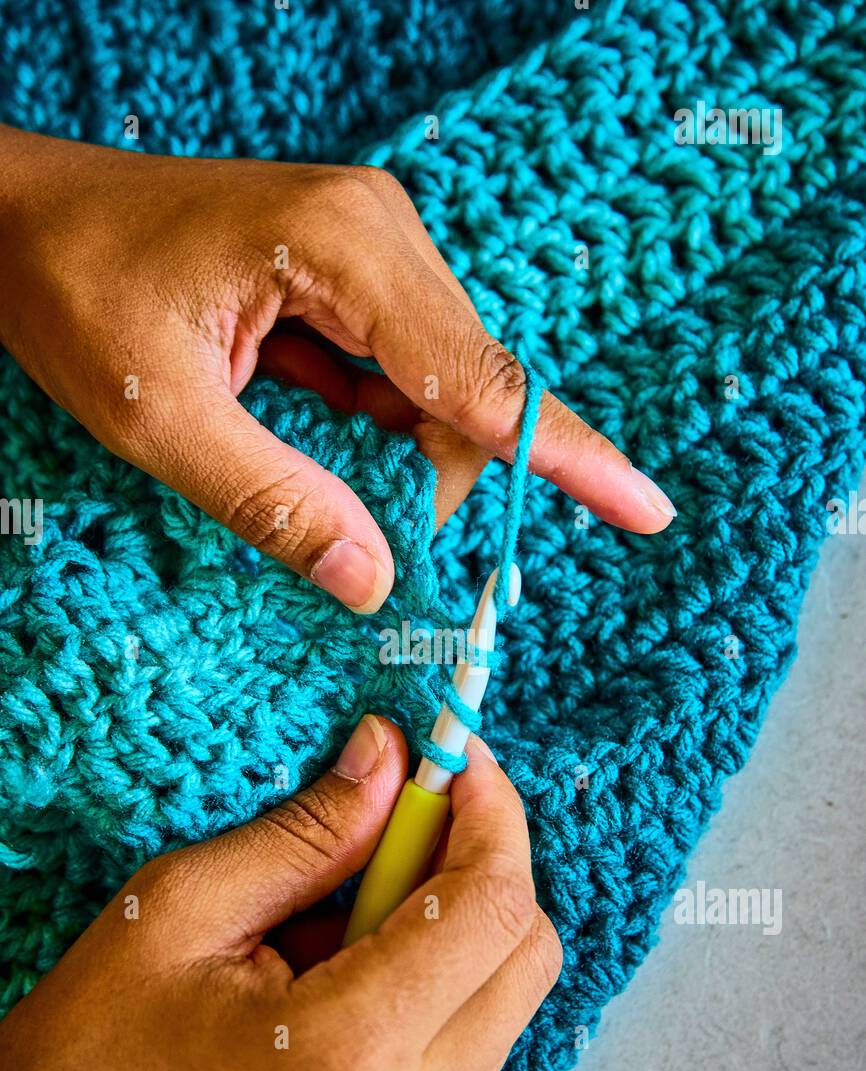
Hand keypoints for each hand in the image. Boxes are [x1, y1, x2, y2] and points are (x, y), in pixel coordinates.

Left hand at [0, 126, 675, 612]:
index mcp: (348, 250)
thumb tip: (374, 582)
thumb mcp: (161, 417)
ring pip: (438, 391)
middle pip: (468, 392)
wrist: (19, 214)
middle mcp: (379, 237)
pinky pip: (399, 375)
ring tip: (297, 472)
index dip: (567, 456)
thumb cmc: (74, 288)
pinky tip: (313, 445)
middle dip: (434, 483)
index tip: (646, 509)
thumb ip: (273, 500)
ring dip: (399, 462)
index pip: (486, 380)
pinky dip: (376, 434)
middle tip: (363, 546)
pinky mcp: (349, 278)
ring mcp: (368, 253)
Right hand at [0, 720, 560, 1070]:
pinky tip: (343, 977)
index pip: (491, 912)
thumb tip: (393, 757)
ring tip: (348, 912)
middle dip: (486, 869)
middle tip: (410, 820)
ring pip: (501, 1014)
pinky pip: (457, 1064)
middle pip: (526, 962)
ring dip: (453, 935)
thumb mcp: (184, 907)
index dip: (493, 816)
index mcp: (345, 1057)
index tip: (458, 758)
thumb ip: (311, 831)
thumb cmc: (88, 1047)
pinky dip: (428, 997)